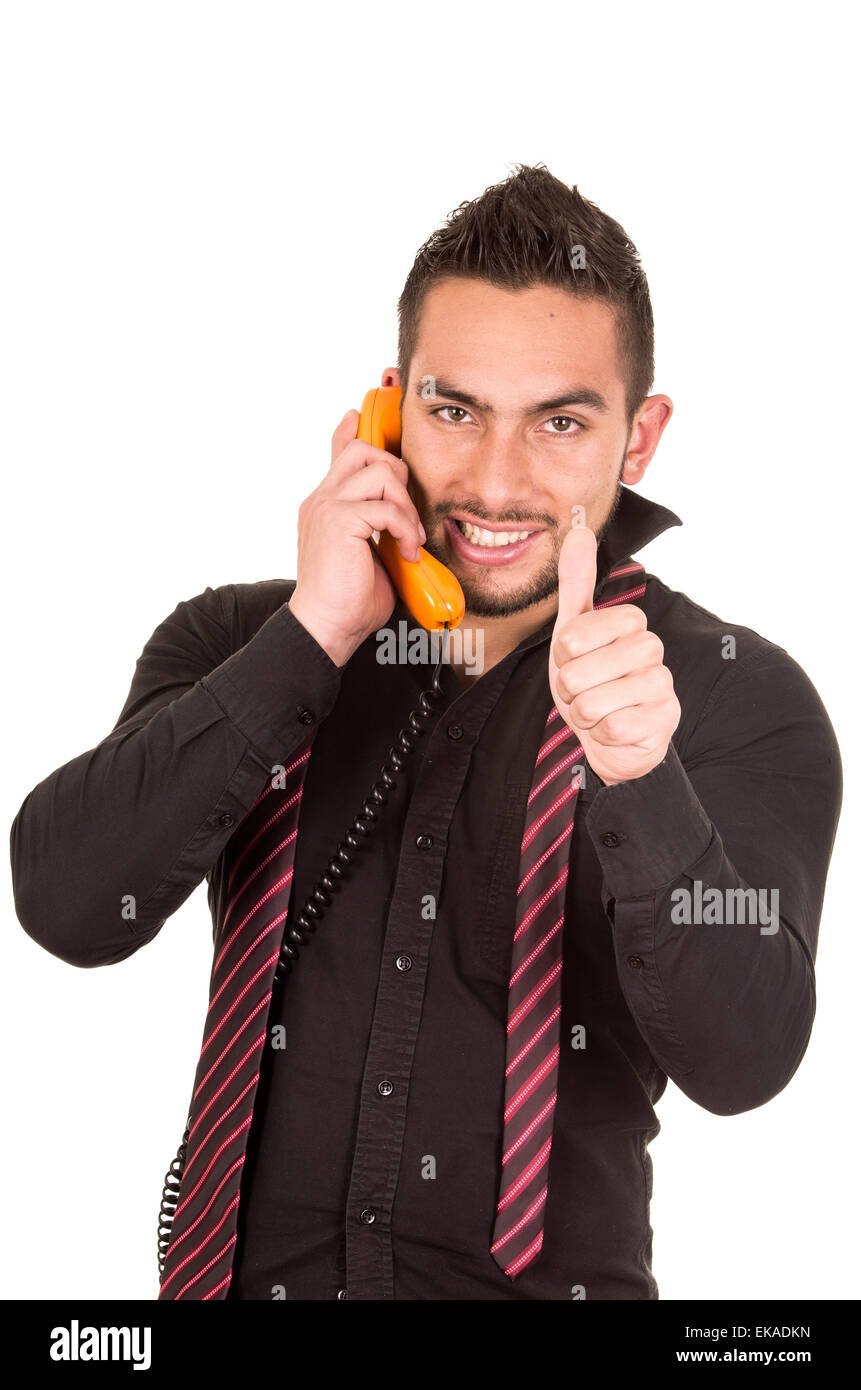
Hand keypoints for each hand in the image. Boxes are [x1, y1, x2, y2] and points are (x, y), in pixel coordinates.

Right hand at [288, 409, 425, 666]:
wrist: (327, 628)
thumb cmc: (350, 599)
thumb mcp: (371, 553)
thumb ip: (381, 526)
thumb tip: (406, 515)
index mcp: (325, 504)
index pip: (341, 447)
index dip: (360, 425)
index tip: (374, 411)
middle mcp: (321, 499)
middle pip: (363, 448)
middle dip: (397, 474)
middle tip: (406, 516)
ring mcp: (326, 508)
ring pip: (378, 470)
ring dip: (404, 505)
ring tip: (408, 538)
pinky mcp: (338, 522)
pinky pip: (385, 506)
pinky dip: (404, 528)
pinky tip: (405, 553)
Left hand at [548, 525, 680, 785]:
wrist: (613, 735)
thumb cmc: (594, 680)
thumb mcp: (575, 629)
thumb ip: (577, 582)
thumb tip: (580, 530)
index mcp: (630, 622)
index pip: (571, 637)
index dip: (563, 657)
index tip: (575, 660)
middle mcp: (652, 648)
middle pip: (578, 673)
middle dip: (570, 690)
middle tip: (587, 689)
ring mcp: (663, 685)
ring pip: (594, 703)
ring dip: (584, 714)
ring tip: (598, 709)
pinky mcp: (666, 719)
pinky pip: (614, 728)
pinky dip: (603, 734)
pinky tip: (614, 729)